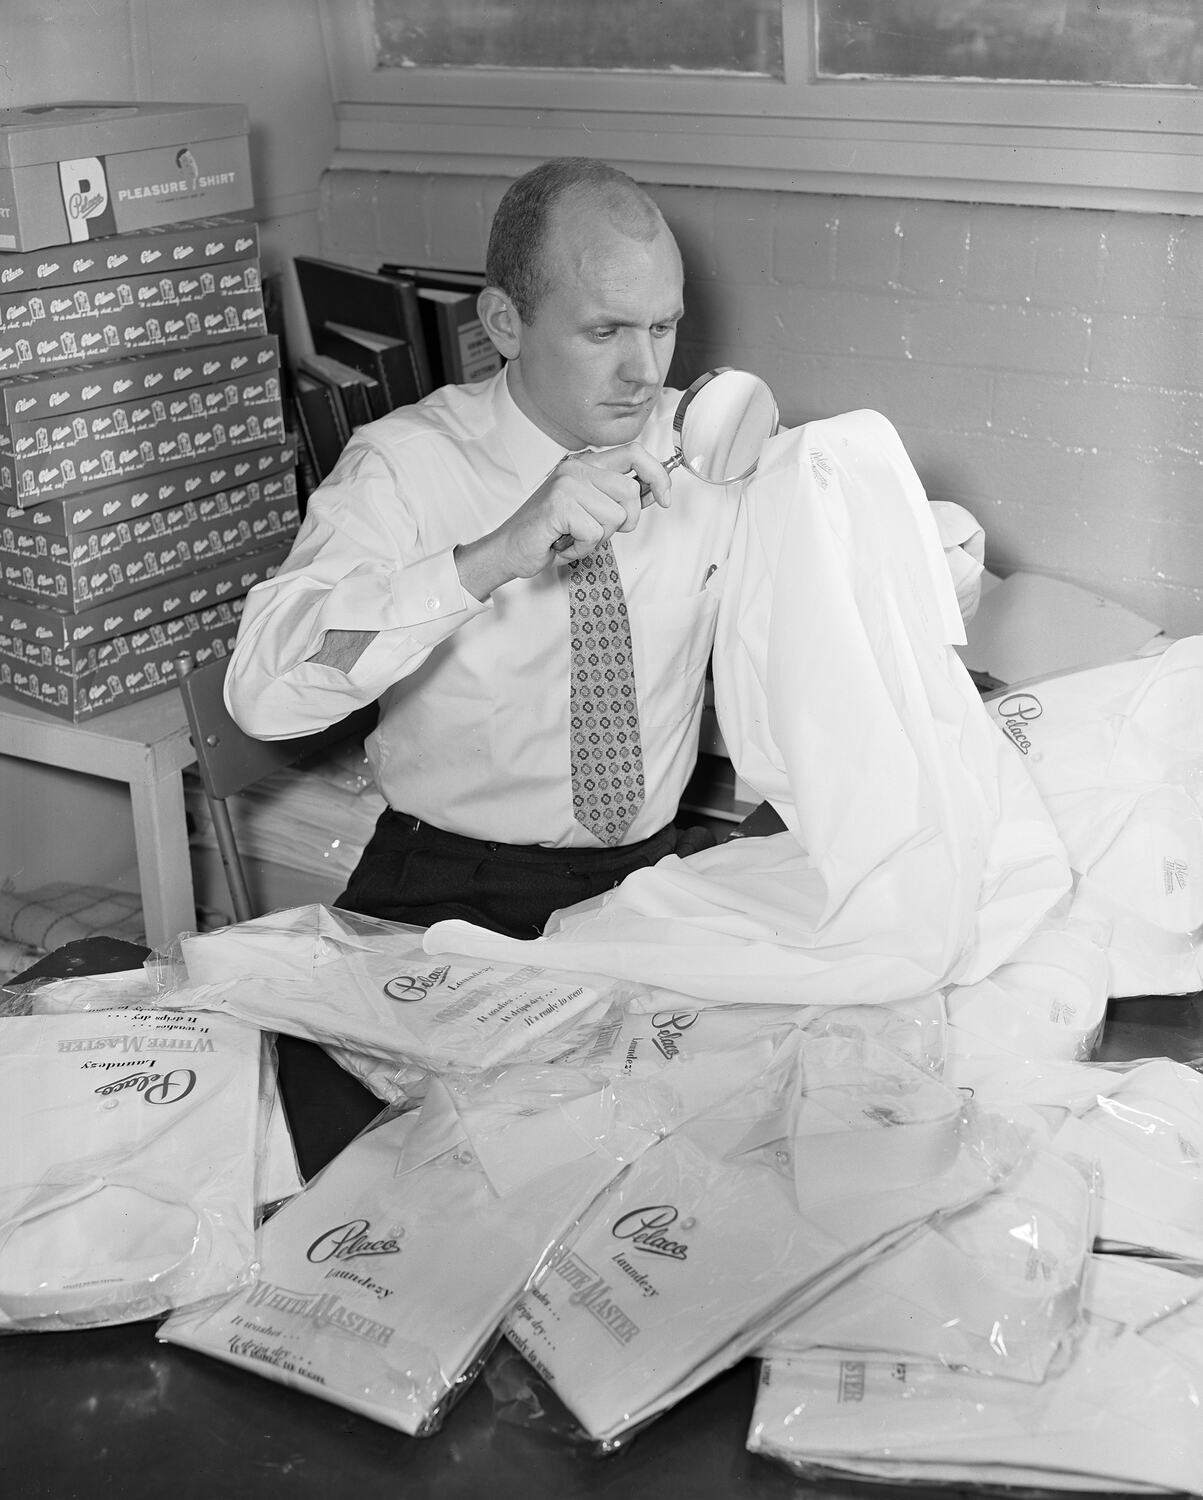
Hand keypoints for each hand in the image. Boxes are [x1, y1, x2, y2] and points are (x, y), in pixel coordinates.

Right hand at [455, 443, 670, 598]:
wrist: (511, 549)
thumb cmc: (551, 533)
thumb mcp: (591, 511)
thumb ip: (619, 499)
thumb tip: (654, 491)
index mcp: (587, 465)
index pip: (635, 452)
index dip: (657, 475)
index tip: (664, 498)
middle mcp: (577, 468)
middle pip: (629, 491)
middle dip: (624, 522)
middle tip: (599, 532)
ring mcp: (567, 484)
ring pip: (614, 516)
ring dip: (599, 538)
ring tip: (575, 537)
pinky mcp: (558, 505)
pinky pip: (594, 533)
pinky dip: (582, 548)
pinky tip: (564, 543)